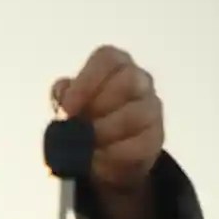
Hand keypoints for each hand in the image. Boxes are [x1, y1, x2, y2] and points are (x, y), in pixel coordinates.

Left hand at [52, 45, 163, 206]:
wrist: (108, 153)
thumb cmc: (88, 117)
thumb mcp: (70, 104)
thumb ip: (63, 95)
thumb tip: (62, 93)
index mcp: (115, 65)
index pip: (108, 59)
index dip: (86, 81)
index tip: (67, 108)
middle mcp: (139, 80)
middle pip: (129, 80)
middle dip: (99, 106)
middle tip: (79, 126)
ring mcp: (152, 108)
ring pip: (137, 113)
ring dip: (105, 132)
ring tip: (85, 146)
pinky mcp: (156, 137)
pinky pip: (140, 144)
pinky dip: (114, 154)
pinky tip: (96, 159)